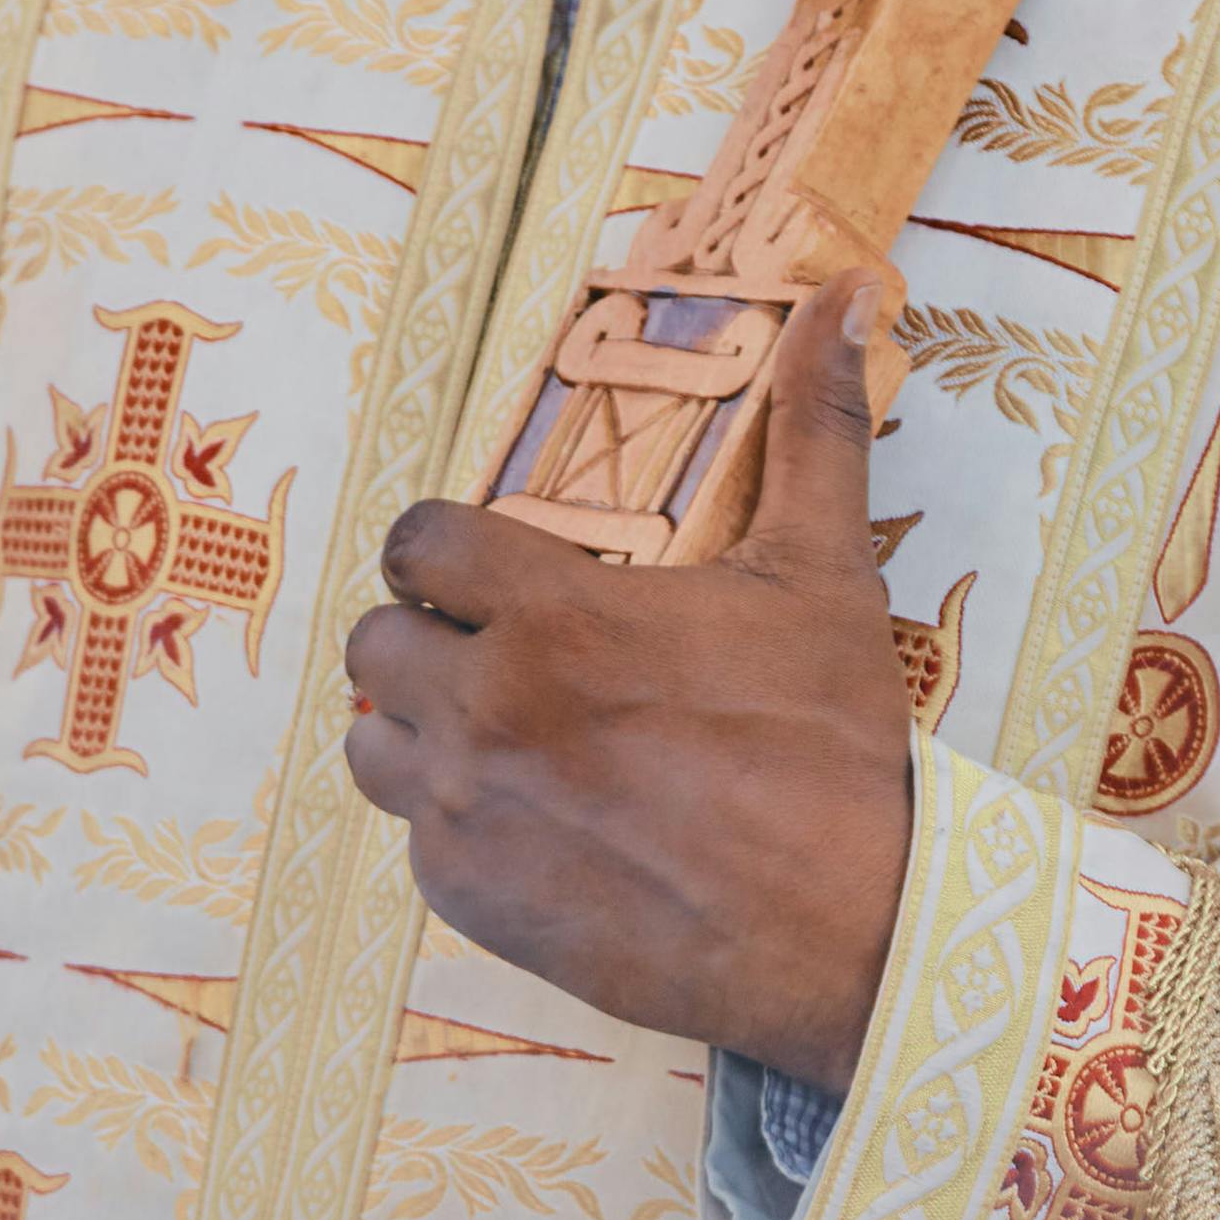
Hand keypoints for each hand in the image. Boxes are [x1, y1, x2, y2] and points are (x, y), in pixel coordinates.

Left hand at [342, 286, 917, 1079]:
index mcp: (555, 612)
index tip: (490, 574)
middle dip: (431, 639)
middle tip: (508, 660)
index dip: (446, 551)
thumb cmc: (833, 747)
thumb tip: (849, 290)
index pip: (416, 540)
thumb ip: (814, 426)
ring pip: (370, 743)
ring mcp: (467, 809)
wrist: (847, 930)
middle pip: (375, 639)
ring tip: (507, 740)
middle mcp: (487, 705)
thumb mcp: (822, 574)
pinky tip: (544, 826)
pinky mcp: (467, 900)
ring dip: (421, 731)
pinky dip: (459, 829)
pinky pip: (413, 842)